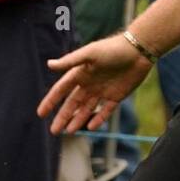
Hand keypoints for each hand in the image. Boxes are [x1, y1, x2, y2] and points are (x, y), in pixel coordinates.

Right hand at [37, 34, 154, 133]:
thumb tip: (49, 64)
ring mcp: (103, 90)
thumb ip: (70, 61)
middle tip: (54, 131)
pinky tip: (91, 127)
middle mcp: (89, 83)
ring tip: (69, 132)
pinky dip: (98, 119)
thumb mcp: (90, 54)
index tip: (40, 113)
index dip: (50, 101)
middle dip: (63, 117)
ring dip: (77, 120)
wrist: (139, 50)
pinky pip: (105, 110)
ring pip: (87, 109)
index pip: (61, 90)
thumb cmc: (113, 49)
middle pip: (72, 103)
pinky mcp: (116, 95)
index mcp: (80, 73)